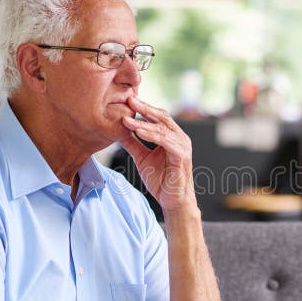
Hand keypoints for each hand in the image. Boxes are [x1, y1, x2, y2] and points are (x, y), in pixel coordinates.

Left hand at [120, 96, 196, 211]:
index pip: (157, 117)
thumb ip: (133, 144)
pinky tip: (138, 131)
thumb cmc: (162, 181)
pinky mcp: (181, 155)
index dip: (143, 108)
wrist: (173, 201)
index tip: (127, 100)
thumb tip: (118, 131)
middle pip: (161, 116)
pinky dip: (151, 134)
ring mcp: (182, 145)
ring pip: (161, 128)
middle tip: (128, 99)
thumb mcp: (142, 158)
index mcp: (172, 136)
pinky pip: (164, 141)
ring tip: (127, 116)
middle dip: (144, 107)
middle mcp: (180, 137)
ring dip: (143, 121)